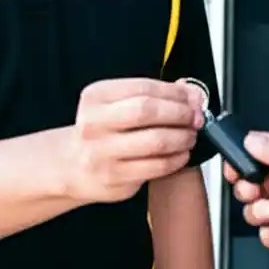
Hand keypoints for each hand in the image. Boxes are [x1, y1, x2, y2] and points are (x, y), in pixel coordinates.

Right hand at [65, 78, 204, 203]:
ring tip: (190, 135)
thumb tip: (192, 93)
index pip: (144, 88)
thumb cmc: (101, 131)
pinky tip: (181, 154)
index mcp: (96, 98)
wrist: (72, 166)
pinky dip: (176, 159)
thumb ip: (154, 96)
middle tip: (195, 117)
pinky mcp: (115, 179)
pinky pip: (156, 167)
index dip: (176, 93)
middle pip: (147, 112)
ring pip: (156, 142)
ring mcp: (102, 154)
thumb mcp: (117, 104)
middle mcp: (94, 125)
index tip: (193, 97)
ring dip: (182, 137)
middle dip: (180, 113)